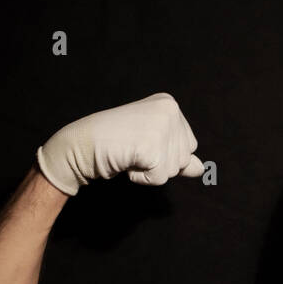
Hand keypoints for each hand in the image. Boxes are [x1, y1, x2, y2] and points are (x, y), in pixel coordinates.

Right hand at [35, 92, 204, 194]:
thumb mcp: (151, 146)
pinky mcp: (152, 145)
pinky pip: (159, 178)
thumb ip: (177, 155)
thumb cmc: (113, 144)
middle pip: (184, 158)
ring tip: (130, 153)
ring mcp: (161, 126)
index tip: (140, 142)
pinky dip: (142, 178)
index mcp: (169, 104)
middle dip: (160, 163)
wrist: (81, 144)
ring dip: (150, 171)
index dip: (164, 153)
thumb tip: (201, 169)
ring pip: (173, 170)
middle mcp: (169, 110)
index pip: (189, 145)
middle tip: (133, 148)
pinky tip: (127, 161)